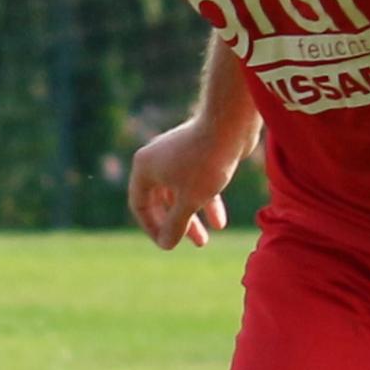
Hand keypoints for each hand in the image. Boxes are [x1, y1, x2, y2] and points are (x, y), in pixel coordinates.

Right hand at [127, 117, 245, 249]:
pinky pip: (196, 182)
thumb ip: (175, 225)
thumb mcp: (188, 201)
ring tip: (206, 239)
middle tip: (194, 243)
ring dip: (193, 216)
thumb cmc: (204, 162)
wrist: (230, 124)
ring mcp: (177, 156)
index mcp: (144, 168)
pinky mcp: (197, 153)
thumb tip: (166, 244)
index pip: (140, 205)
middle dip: (177, 224)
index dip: (152, 228)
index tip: (168, 243)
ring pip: (180, 193)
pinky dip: (205, 201)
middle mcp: (156, 160)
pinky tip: (220, 222)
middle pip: (162, 201)